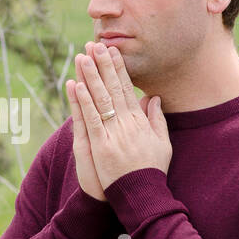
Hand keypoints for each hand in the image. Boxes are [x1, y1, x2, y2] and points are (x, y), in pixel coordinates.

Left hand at [70, 41, 171, 189]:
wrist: (142, 194)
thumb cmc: (151, 170)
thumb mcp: (162, 143)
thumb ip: (157, 119)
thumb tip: (153, 98)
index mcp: (139, 121)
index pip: (127, 88)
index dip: (119, 69)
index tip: (113, 51)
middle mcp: (126, 123)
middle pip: (112, 88)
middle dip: (103, 65)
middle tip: (95, 44)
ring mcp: (112, 134)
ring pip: (99, 99)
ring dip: (90, 76)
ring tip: (82, 56)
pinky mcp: (99, 145)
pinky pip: (90, 119)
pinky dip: (83, 102)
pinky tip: (76, 85)